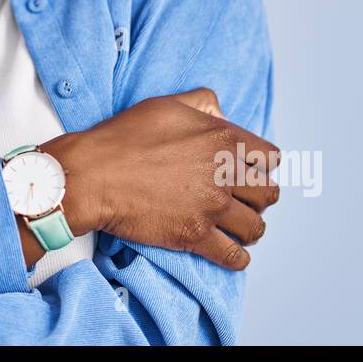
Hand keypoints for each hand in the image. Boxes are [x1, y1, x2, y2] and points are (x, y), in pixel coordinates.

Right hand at [46, 88, 280, 270]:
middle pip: (267, 193)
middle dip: (258, 198)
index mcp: (221, 138)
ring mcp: (211, 206)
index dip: (262, 166)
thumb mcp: (165, 105)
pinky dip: (238, 258)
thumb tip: (220, 110)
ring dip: (250, 228)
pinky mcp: (195, 234)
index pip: (269, 158)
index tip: (252, 173)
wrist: (93, 175)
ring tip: (241, 229)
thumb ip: (201, 103)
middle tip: (245, 201)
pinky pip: (234, 255)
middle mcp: (223, 172)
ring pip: (255, 226)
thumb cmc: (123, 138)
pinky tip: (234, 254)